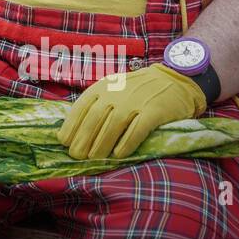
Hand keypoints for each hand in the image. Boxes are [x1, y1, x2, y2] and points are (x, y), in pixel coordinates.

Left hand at [57, 64, 206, 159]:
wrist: (175, 80)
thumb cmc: (139, 89)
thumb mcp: (114, 88)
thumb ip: (97, 103)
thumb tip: (75, 128)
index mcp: (104, 86)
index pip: (82, 106)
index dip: (71, 124)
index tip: (64, 141)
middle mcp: (117, 92)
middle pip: (95, 118)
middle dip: (83, 138)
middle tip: (76, 156)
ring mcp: (136, 101)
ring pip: (113, 125)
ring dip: (101, 144)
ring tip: (94, 158)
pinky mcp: (154, 111)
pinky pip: (138, 129)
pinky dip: (127, 143)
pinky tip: (119, 155)